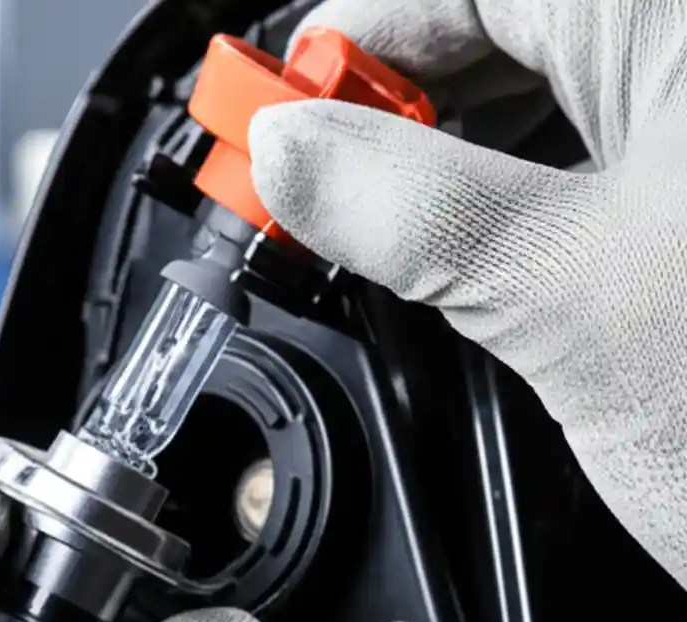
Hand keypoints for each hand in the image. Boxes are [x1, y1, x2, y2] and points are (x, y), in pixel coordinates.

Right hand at [249, 1, 686, 585]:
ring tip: (393, 231)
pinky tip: (493, 245)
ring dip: (460, 153)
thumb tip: (290, 151)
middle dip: (397, 110)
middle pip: (508, 29)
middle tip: (318, 192)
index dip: (344, 52)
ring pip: (562, 91)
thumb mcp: (562, 298)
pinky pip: (618, 150)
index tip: (272, 121)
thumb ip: (400, 204)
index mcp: (675, 24)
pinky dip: (536, 190)